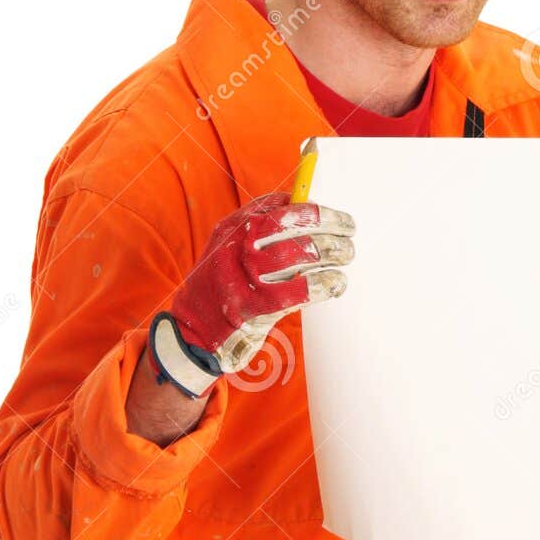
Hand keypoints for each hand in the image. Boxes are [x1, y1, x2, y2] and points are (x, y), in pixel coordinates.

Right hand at [148, 191, 354, 395]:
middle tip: (349, 230)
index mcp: (232, 228)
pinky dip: (325, 283)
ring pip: (301, 254)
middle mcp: (236, 247)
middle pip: (293, 225)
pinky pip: (300, 290)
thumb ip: (259, 231)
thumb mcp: (229, 250)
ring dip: (332, 253)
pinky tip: (336, 283)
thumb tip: (305, 208)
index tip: (331, 214)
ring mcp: (244, 277)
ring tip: (346, 255)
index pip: (276, 205)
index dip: (310, 207)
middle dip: (329, 224)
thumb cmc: (221, 287)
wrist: (190, 333)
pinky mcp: (253, 308)